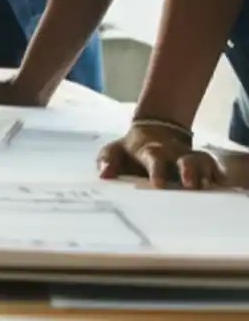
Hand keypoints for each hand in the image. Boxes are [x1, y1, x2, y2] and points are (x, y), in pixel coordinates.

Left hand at [98, 122, 221, 188]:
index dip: (158, 171)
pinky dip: (217, 176)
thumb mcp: (114, 151)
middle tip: (190, 186)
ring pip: (203, 162)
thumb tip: (103, 175)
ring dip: (205, 174)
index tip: (159, 185)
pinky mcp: (201, 165)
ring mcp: (189, 159)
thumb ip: (107, 161)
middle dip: (189, 172)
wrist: (154, 132)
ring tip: (205, 188)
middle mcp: (173, 155)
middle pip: (186, 160)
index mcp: (151, 152)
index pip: (155, 160)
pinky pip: (214, 168)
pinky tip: (217, 185)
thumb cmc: (130, 150)